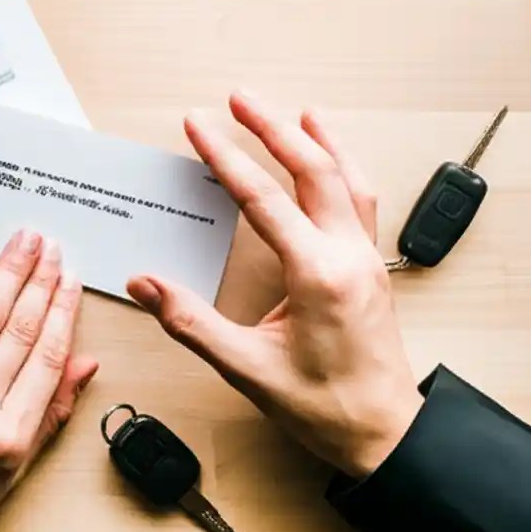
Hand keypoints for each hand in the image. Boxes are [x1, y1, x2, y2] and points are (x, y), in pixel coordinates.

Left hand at [0, 230, 97, 531]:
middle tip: (52, 247)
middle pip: (16, 330)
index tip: (70, 280)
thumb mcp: (6, 480)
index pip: (45, 358)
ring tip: (23, 242)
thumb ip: (48, 417)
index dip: (62, 311)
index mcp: (7, 439)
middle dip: (39, 281)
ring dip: (5, 272)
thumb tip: (82, 364)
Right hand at [128, 94, 421, 478]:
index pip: (264, 199)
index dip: (226, 157)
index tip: (198, 126)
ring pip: (346, 178)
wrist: (385, 434)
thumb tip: (145, 285)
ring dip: (316, 139)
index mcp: (318, 274)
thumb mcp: (247, 369)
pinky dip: (345, 167)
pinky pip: (363, 199)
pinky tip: (333, 159)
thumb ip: (192, 323)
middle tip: (237, 98)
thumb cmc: (324, 406)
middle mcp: (348, 256)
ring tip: (293, 111)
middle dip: (271, 128)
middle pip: (313, 169)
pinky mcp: (371, 267)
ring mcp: (366, 258)